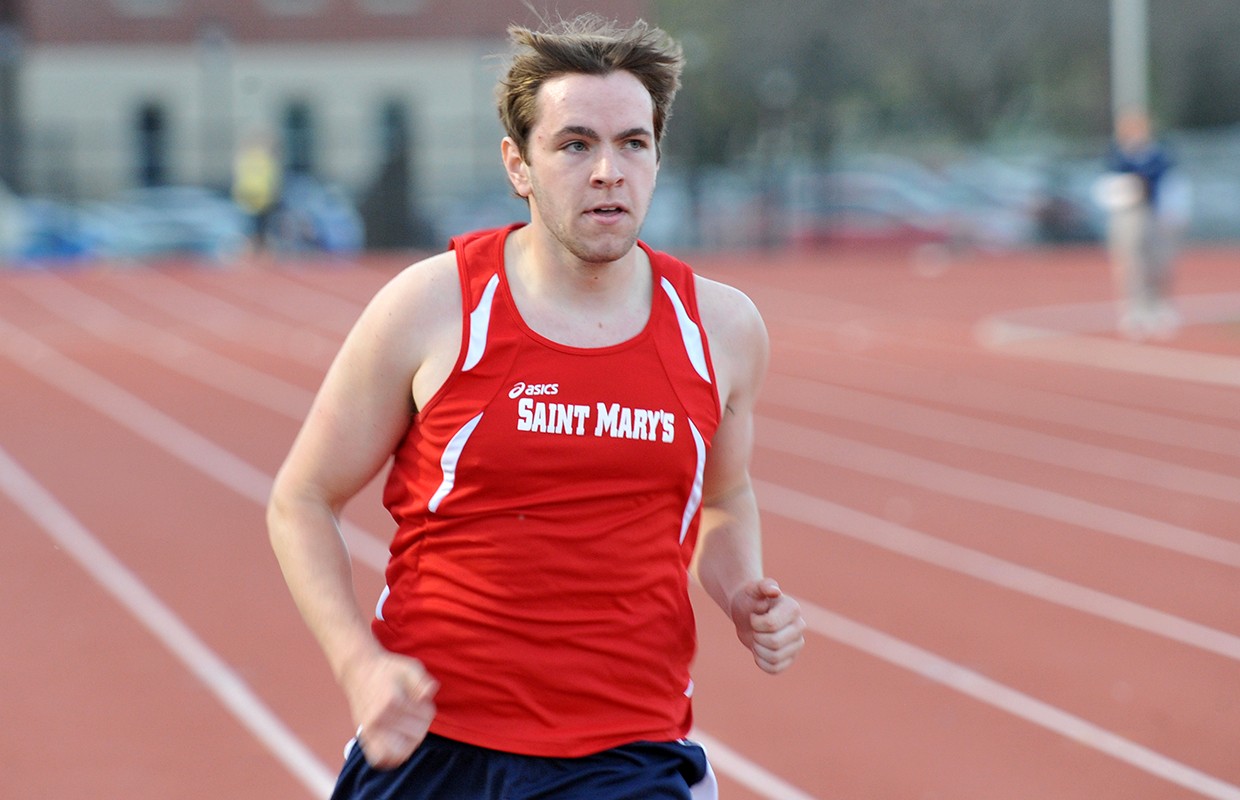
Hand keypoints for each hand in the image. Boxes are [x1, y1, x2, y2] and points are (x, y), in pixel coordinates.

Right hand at [342, 648, 438, 769]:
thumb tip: (430, 693)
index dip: (429, 709)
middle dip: (422, 724)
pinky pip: (380, 758)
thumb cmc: (387, 669)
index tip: (422, 701)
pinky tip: (399, 744)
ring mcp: (370, 730)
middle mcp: (380, 718)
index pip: (425, 717)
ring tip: (410, 729)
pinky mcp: (364, 736)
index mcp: (392, 700)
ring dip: (411, 743)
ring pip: (401, 752)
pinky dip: (393, 757)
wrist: (358, 671)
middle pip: (417, 735)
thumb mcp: (409, 667)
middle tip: (416, 713)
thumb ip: (422, 680)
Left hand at [729, 578, 805, 673]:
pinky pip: (774, 669)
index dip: (756, 623)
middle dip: (757, 636)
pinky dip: (761, 662)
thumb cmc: (750, 599)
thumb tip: (774, 590)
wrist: (746, 613)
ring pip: (774, 658)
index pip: (771, 625)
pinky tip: (760, 650)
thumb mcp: (752, 589)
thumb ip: (763, 586)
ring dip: (758, 650)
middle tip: (755, 629)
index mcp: (793, 609)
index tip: (754, 615)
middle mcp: (799, 627)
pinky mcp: (790, 659)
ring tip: (758, 638)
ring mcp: (797, 644)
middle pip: (774, 643)